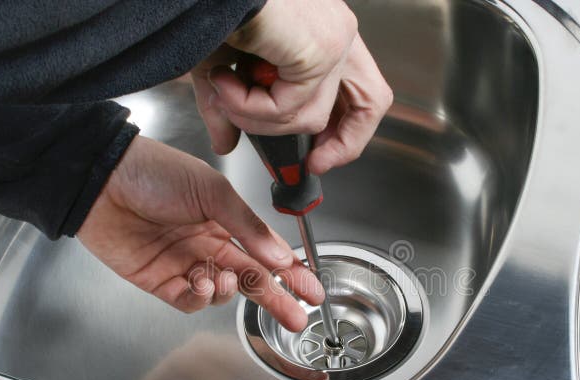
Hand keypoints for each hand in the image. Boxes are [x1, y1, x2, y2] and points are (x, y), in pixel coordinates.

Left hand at [77, 135, 323, 330]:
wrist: (102, 179)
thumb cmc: (155, 172)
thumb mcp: (213, 191)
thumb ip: (249, 227)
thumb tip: (281, 257)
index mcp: (226, 220)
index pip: (267, 252)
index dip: (291, 273)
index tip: (312, 290)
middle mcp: (208, 244)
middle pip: (251, 278)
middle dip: (275, 299)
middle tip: (296, 318)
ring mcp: (185, 263)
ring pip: (221, 292)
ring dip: (230, 290)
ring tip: (226, 276)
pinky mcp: (159, 280)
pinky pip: (190, 300)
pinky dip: (200, 297)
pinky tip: (200, 282)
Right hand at [190, 0, 392, 174]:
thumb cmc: (208, 11)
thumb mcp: (221, 69)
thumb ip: (231, 109)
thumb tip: (224, 143)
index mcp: (324, 33)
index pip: (361, 91)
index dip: (345, 133)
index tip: (317, 157)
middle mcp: (337, 32)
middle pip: (371, 104)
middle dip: (343, 145)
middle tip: (312, 164)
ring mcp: (334, 39)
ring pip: (311, 118)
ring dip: (257, 120)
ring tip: (223, 94)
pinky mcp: (320, 49)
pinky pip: (290, 110)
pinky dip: (251, 109)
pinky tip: (225, 82)